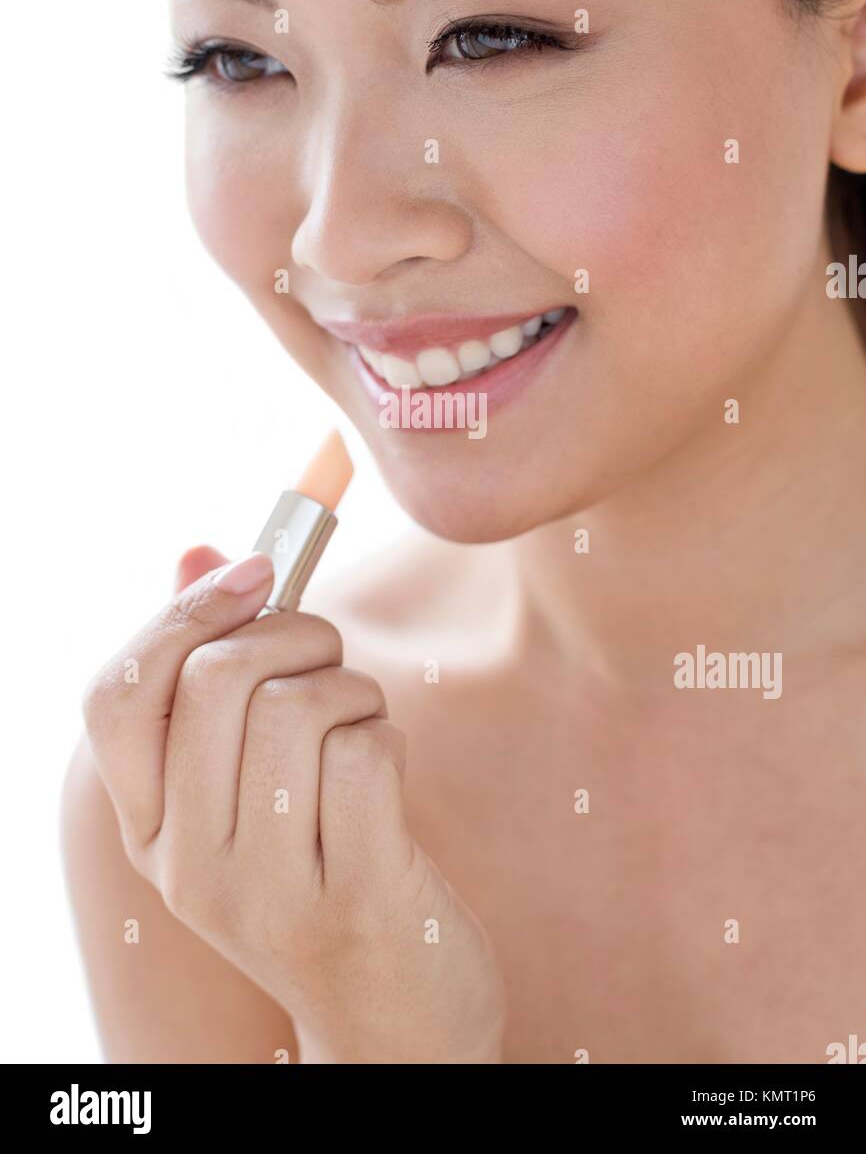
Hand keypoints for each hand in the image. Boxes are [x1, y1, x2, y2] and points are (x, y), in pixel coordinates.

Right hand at [82, 546, 505, 1062]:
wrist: (392, 1021)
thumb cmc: (321, 868)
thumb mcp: (246, 788)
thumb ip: (212, 676)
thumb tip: (199, 550)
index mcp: (149, 828)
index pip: (115, 696)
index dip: (181, 612)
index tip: (254, 572)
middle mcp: (188, 864)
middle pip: (217, 681)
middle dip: (297, 633)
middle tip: (329, 656)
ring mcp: (265, 890)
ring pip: (298, 706)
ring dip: (350, 688)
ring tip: (361, 724)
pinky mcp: (352, 897)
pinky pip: (365, 752)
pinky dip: (388, 733)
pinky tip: (388, 773)